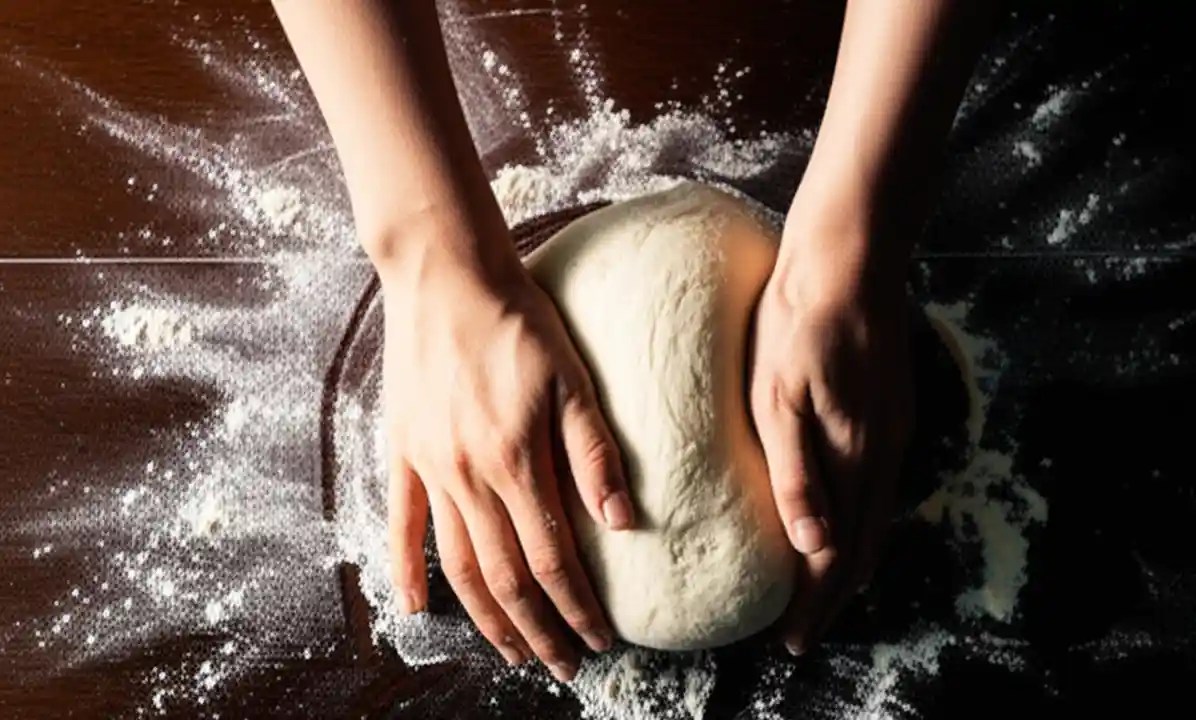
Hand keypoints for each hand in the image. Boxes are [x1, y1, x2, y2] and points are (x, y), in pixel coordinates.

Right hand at [379, 236, 633, 680]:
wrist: (445, 273)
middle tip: (565, 665)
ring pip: (458, 564)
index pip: (551, 557)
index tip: (601, 638)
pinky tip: (415, 608)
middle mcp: (467, 475)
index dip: (577, 605)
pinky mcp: (403, 451)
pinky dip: (406, 569)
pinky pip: (402, 523)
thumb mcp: (571, 376)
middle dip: (539, 629)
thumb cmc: (518, 318)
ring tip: (513, 652)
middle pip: (505, 576)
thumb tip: (622, 521)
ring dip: (487, 616)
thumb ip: (594, 451)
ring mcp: (429, 466)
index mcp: (514, 459)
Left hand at [750, 222, 912, 655]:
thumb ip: (797, 473)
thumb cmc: (798, 322)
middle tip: (803, 633)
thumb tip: (814, 547)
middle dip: (831, 596)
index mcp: (852, 455)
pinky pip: (879, 486)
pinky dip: (860, 522)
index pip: (835, 554)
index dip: (814, 603)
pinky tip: (844, 520)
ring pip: (874, 518)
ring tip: (822, 592)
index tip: (791, 641)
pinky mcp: (892, 410)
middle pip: (861, 546)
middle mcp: (882, 452)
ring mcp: (893, 430)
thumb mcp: (779, 398)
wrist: (850, 258)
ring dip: (848, 561)